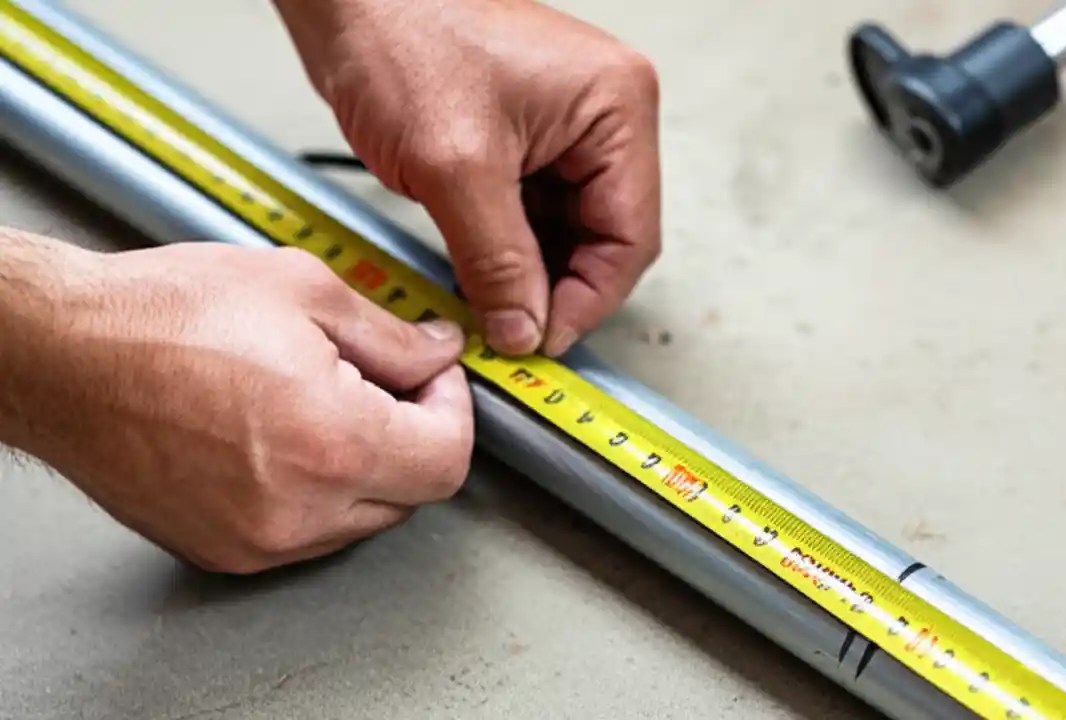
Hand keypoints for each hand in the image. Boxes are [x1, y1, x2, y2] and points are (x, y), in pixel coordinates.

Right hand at [0, 233, 472, 573]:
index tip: (434, 379)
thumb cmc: (156, 318)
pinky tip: (281, 435)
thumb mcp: (302, 289)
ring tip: (317, 401)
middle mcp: (300, 508)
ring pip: (364, 517)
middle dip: (413, 434)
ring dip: (366, 465)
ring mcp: (260, 540)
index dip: (453, 409)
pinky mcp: (225, 551)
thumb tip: (436, 353)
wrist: (60, 356)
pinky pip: (308, 532)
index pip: (450, 458)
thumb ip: (393, 333)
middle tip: (382, 381)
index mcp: (333, 443)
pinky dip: (316, 490)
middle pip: (414, 493)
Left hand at [273, 0, 662, 356]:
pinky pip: (533, 212)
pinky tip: (479, 273)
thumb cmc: (400, 34)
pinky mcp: (525, 137)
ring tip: (490, 306)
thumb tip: (524, 329)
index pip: (631, 235)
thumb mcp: (455, 167)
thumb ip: (498, 261)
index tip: (541, 341)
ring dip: (531, 273)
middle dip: (558, 288)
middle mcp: (603, 116)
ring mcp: (565, 127)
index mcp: (616, 108)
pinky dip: (508, 250)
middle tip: (514, 332)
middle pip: (606, 236)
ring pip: (567, 231)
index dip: (589, 299)